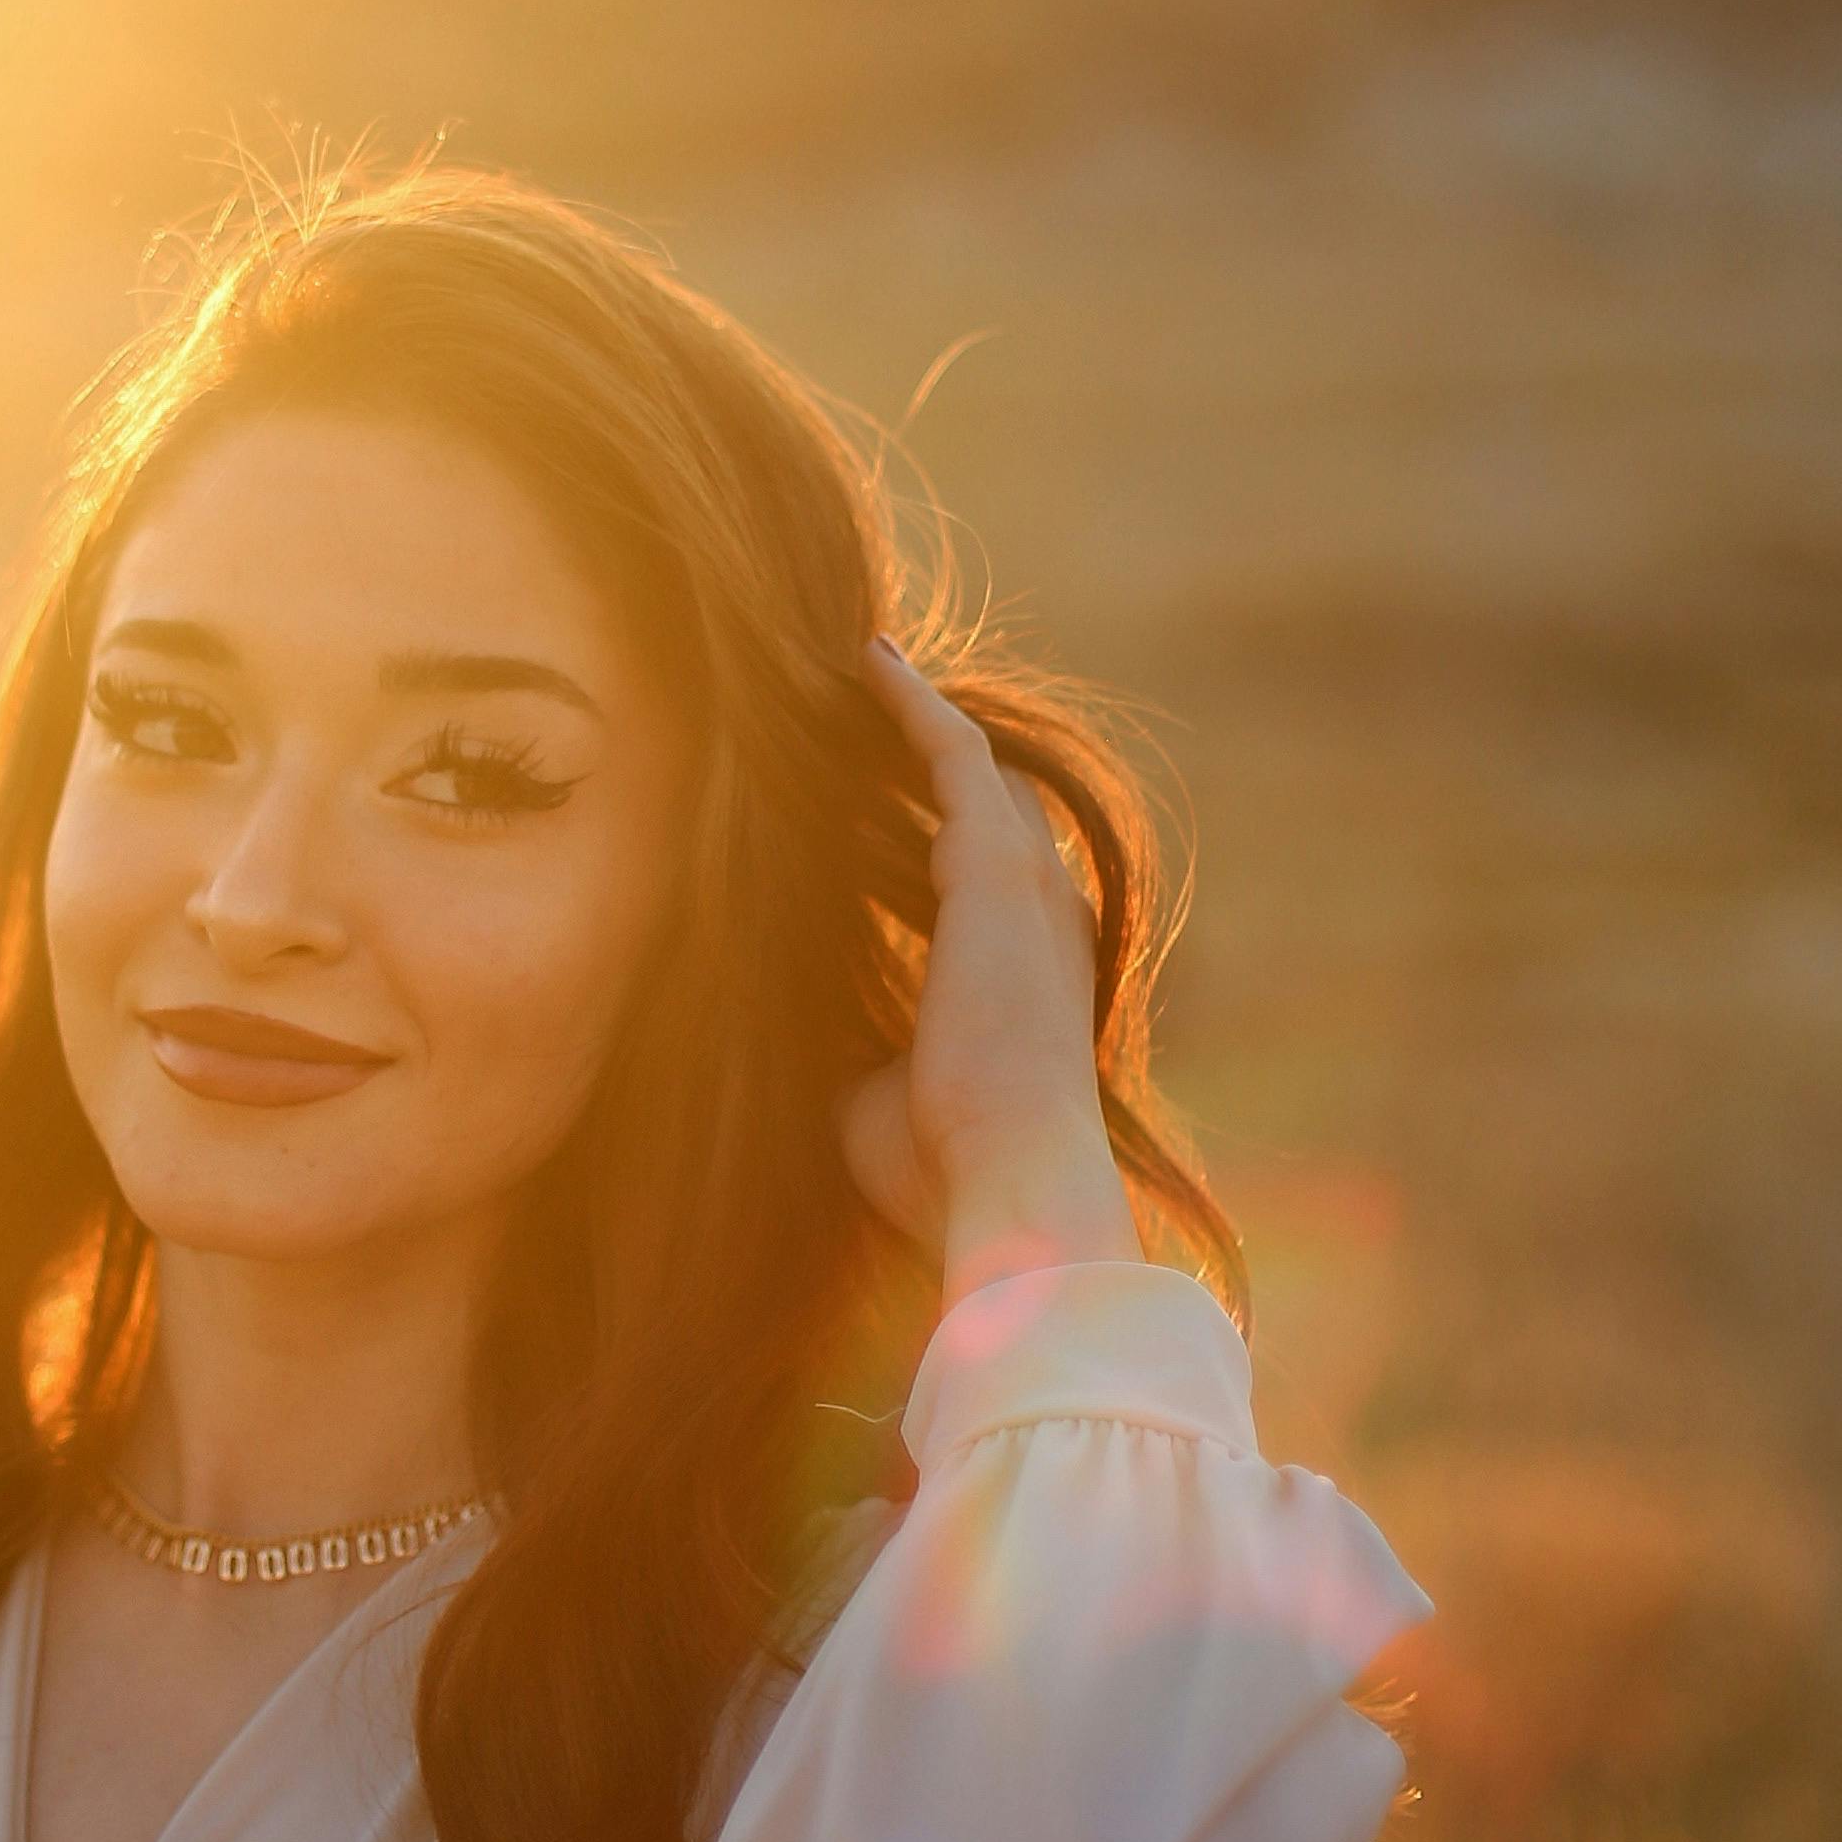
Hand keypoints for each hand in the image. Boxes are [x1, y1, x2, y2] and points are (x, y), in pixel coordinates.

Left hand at [840, 640, 1139, 1298]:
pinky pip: (955, 754)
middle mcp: (1042, 920)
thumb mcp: (878, 1094)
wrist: (1006, 1182)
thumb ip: (857, 1045)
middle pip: (990, 808)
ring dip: (918, 722)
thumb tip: (798, 1027)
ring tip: (860, 669)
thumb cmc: (943, 1165)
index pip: (980, 878)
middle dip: (932, 759)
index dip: (935, 830)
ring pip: (975, 772)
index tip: (875, 797)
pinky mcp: (997, 864)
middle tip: (861, 706)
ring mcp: (1029, 886)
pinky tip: (871, 660)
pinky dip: (915, 707)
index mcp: (1025, 978)